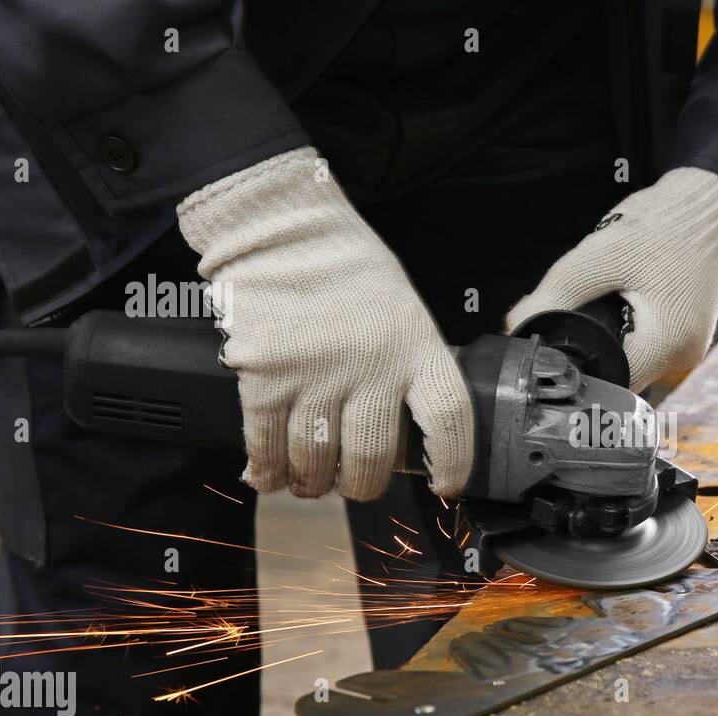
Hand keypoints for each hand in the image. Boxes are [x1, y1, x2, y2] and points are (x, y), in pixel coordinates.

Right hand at [177, 147, 472, 499]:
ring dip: (312, 482)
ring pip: (317, 460)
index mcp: (416, 346)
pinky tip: (269, 474)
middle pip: (373, 458)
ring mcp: (315, 374)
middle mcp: (371, 366)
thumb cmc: (346, 271)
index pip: (449, 419)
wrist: (279, 229)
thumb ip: (410, 368)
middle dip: (361, 484)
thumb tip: (409, 434)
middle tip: (353, 482)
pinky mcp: (264, 377)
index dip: (452, 462)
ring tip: (310, 479)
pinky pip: (267, 445)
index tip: (445, 485)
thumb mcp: (404, 311)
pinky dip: (268, 470)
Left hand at [505, 167, 717, 390]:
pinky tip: (626, 298)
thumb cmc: (665, 226)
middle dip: (592, 348)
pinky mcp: (687, 335)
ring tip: (610, 297)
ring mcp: (688, 347)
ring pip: (631, 359)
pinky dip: (628, 326)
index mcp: (666, 345)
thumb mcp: (600, 257)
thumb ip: (555, 295)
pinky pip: (646, 343)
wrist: (710, 206)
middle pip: (618, 373)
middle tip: (580, 311)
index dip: (576, 368)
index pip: (608, 382)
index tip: (556, 349)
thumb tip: (515, 326)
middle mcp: (682, 356)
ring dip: (611, 336)